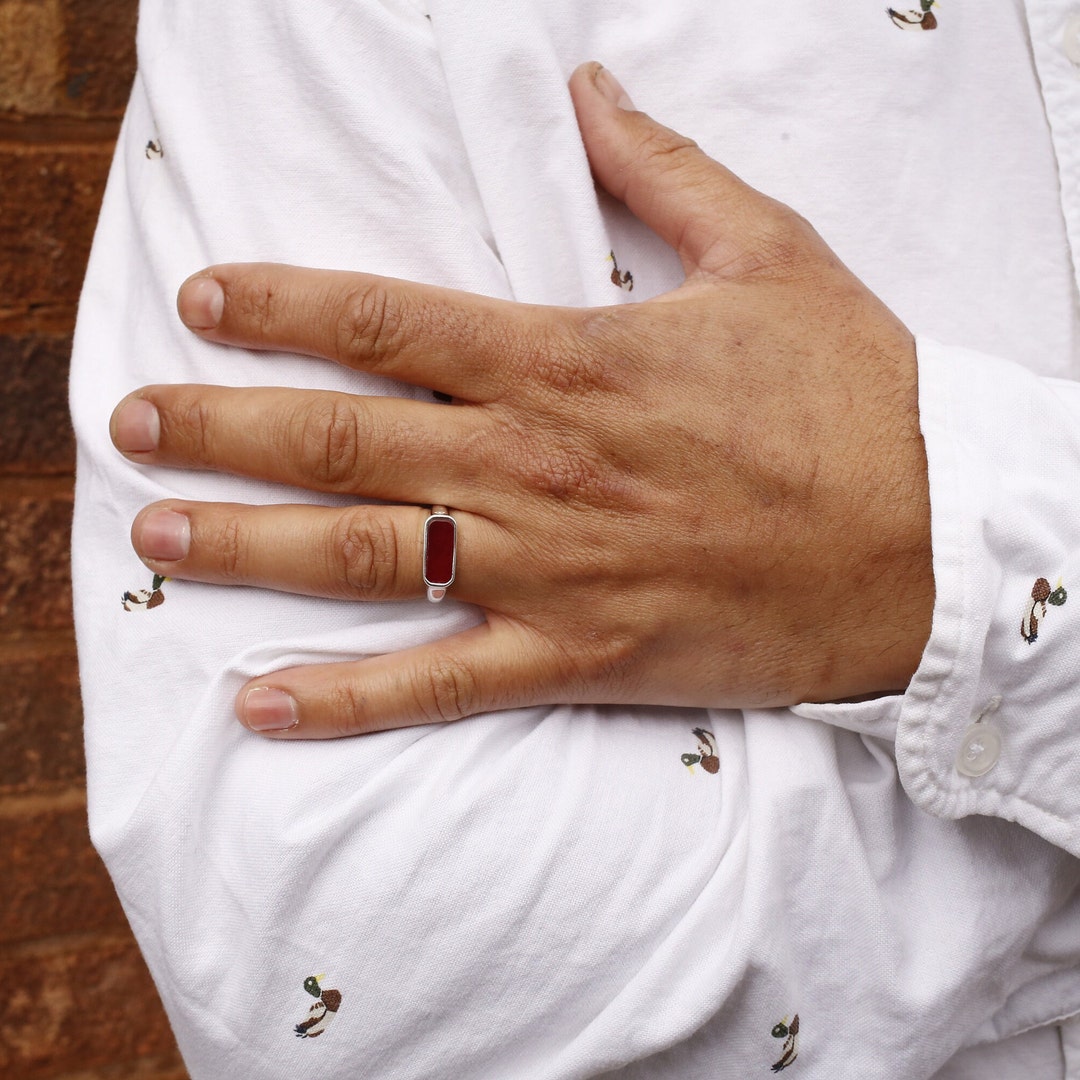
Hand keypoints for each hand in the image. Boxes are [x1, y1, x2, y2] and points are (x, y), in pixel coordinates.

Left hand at [110, 62, 932, 737]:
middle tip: (131, 426)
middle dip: (222, 427)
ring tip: (154, 537)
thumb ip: (663, 172)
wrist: (933, 541)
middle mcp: (535, 464)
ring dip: (248, 547)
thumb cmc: (856, 398)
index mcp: (570, 358)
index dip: (280, 306)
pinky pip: (441, 684)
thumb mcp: (772, 253)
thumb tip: (588, 92)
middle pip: (343, 440)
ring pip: (366, 558)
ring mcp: (549, 568)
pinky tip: (263, 705)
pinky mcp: (581, 654)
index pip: (386, 319)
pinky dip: (347, 701)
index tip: (204, 301)